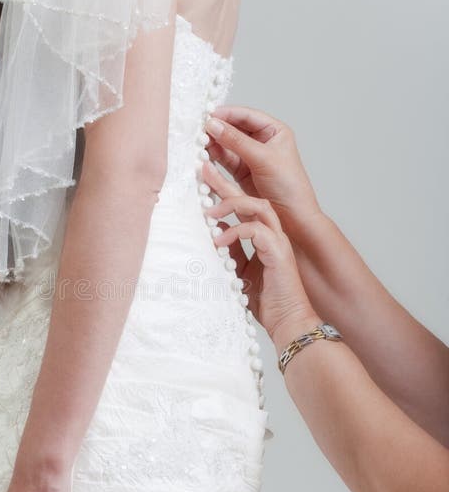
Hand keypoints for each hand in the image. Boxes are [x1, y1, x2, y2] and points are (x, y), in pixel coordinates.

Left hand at [202, 160, 318, 346]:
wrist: (288, 322)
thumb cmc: (267, 301)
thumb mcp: (239, 272)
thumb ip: (230, 252)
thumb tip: (214, 234)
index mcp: (264, 237)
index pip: (243, 206)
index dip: (223, 192)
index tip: (203, 180)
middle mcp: (273, 234)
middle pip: (250, 197)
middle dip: (224, 183)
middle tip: (203, 169)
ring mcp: (278, 241)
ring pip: (258, 207)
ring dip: (231, 204)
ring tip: (209, 211)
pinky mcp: (279, 252)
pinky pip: (257, 230)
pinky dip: (236, 231)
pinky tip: (219, 240)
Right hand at [205, 105, 320, 238]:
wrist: (292, 218)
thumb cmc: (289, 186)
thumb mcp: (263, 158)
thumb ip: (237, 141)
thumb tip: (213, 125)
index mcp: (274, 131)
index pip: (247, 116)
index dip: (228, 114)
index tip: (208, 115)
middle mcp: (262, 141)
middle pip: (234, 129)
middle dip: (217, 129)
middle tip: (199, 130)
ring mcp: (250, 157)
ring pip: (227, 144)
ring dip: (213, 143)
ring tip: (198, 143)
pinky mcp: (241, 172)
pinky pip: (224, 159)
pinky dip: (213, 157)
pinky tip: (204, 155)